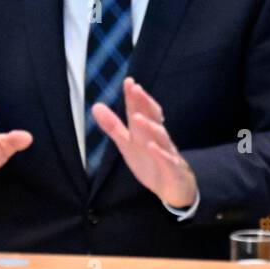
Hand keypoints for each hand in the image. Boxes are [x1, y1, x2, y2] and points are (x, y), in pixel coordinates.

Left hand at [91, 78, 196, 208]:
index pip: (141, 110)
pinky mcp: (172, 169)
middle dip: (144, 103)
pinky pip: (167, 160)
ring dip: (150, 126)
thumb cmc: (150, 160)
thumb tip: (96, 106)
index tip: (128, 81)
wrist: (173, 187)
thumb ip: (113, 126)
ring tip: (137, 117)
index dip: (135, 97)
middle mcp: (158, 137)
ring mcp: (167, 151)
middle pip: (153, 117)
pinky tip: (151, 146)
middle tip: (135, 89)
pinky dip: (160, 153)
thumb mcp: (127, 143)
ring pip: (160, 136)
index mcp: (146, 129)